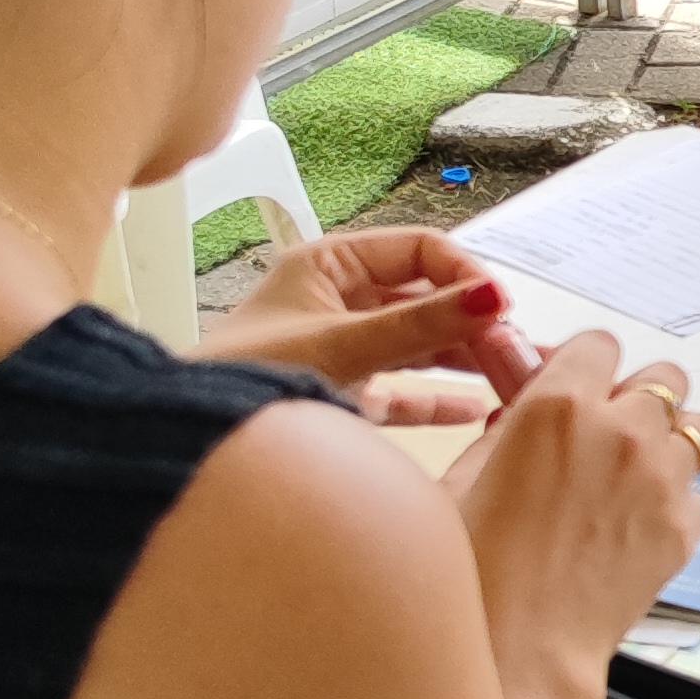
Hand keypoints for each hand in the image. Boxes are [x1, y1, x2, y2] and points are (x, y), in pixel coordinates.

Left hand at [196, 227, 543, 418]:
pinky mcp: (342, 393)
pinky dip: (437, 399)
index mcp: (329, 266)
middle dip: (471, 319)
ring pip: (419, 344)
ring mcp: (341, 348)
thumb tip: (491, 297)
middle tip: (511, 347)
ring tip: (506, 376)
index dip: (464, 273)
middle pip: (425, 297)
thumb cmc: (240, 381)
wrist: (188, 449)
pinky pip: (403, 390)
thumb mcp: (342, 347)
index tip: (500, 306)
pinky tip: (473, 410)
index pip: (419, 249)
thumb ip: (421, 325)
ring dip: (461, 358)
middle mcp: (337, 301)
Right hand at [437, 331, 699, 690]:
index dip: (584, 365)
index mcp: (557, 407)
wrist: (521, 653)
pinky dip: (671, 501)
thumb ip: (505, 425)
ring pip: (693, 429)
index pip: (599, 344)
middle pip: (662, 377)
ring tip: (628, 478)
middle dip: (636, 397)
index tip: (574, 386)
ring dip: (666, 443)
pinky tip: (632, 526)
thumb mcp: (463, 479)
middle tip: (605, 432)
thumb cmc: (473, 573)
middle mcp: (621, 431)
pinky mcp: (683, 526)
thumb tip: (521, 391)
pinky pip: (695, 492)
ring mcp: (661, 479)